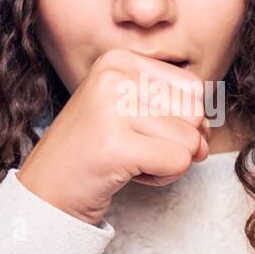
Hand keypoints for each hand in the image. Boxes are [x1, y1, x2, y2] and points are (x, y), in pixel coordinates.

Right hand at [17, 49, 209, 224]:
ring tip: (129, 161)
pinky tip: (127, 174)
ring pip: (189, 141)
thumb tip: (208, 133)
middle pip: (195, 113)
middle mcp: (113, 75)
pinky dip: (161, 178)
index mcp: (119, 60)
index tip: (141, 131)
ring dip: (168, 163)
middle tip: (133, 151)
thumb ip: (177, 111)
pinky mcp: (114, 144)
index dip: (182, 121)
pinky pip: (177, 162)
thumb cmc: (95, 153)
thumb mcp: (132, 113)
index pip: (193, 89)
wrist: (46, 193)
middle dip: (176, 143)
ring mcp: (110, 108)